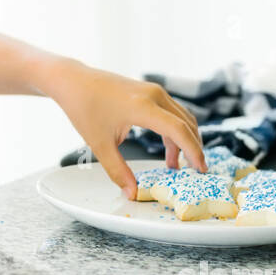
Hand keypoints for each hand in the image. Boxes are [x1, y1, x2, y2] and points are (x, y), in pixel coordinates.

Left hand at [46, 60, 204, 199]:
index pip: (179, 131)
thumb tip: (132, 193)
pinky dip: (175, 130)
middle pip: (186, 124)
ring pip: (181, 117)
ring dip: (184, 140)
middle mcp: (154, 95)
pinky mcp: (150, 91)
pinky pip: (172, 112)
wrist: (74, 81)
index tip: (200, 170)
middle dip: (194, 148)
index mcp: (143, 107)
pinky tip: (167, 148)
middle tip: (195, 171)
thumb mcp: (100, 144)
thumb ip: (118, 170)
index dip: (193, 152)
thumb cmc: (84, 108)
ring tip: (174, 165)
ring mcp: (154, 91)